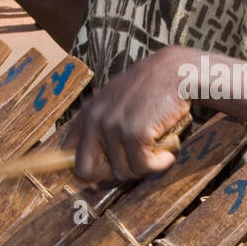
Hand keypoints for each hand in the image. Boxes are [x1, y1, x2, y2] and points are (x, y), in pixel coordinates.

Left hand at [64, 46, 191, 180]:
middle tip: (134, 164)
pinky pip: (143, 166)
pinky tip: (167, 153)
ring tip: (157, 150)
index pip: (69, 152)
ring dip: (144, 167)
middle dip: (111, 174)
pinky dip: (159, 164)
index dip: (88, 168)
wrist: (177, 71)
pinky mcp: (135, 133)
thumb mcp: (117, 100)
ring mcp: (113, 126)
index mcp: (88, 111)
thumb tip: (96, 169)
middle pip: (86, 169)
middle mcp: (95, 119)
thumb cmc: (152, 88)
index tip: (107, 172)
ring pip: (121, 171)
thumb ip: (104, 125)